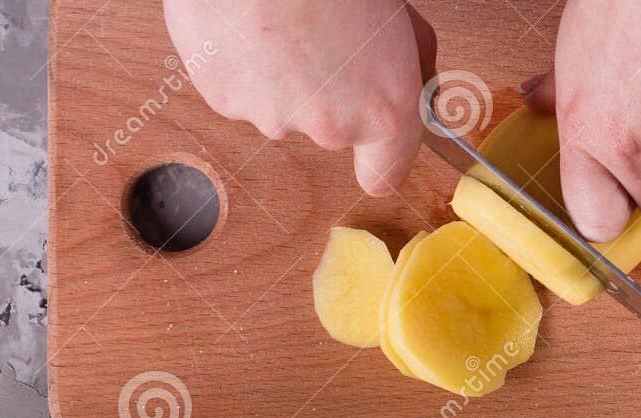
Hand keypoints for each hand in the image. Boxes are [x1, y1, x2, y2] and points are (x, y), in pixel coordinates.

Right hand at [163, 0, 436, 193]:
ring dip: (280, 73)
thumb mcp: (396, 12)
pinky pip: (238, 86)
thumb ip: (412, 58)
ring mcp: (271, 116)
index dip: (378, 155)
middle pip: (330, 128)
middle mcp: (330, 127)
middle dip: (328, 89)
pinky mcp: (223, 97)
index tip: (373, 135)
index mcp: (384, 110)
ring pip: (279, 105)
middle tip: (321, 31)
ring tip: (277, 17)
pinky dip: (241, 60)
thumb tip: (418, 81)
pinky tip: (245, 21)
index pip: (383, 177)